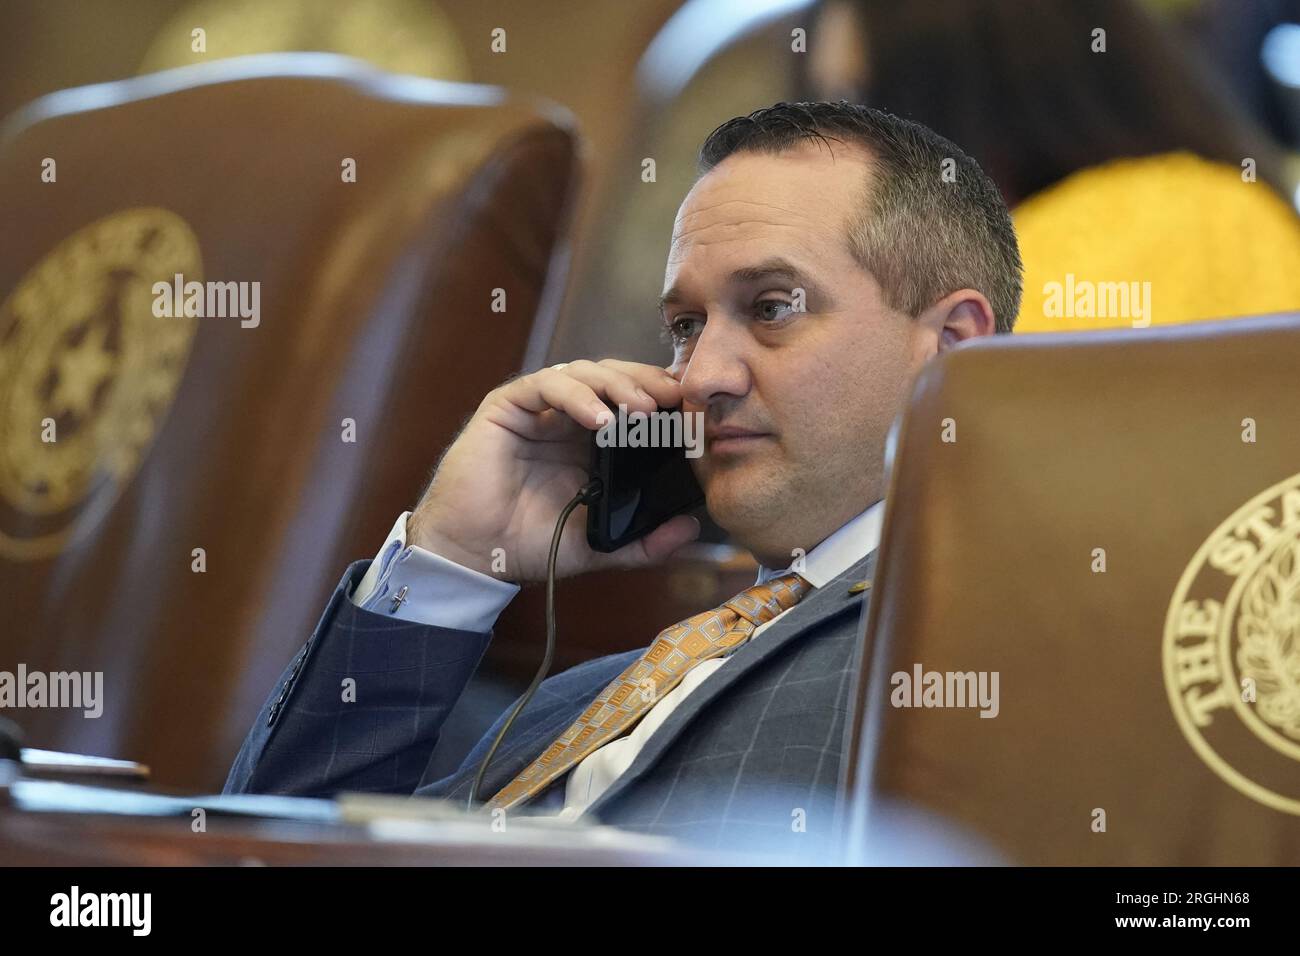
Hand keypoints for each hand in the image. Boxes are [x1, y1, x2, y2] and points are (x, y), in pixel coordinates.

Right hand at [407, 359, 700, 581]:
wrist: (474, 556)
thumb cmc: (528, 545)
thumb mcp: (600, 546)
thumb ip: (645, 543)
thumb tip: (691, 530)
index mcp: (590, 441)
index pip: (632, 401)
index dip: (663, 399)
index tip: (695, 413)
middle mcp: (565, 417)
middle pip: (613, 377)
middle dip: (648, 383)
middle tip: (677, 400)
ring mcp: (536, 408)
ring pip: (583, 372)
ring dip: (618, 385)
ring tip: (643, 409)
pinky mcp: (507, 406)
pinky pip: (546, 385)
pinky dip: (576, 395)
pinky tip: (601, 418)